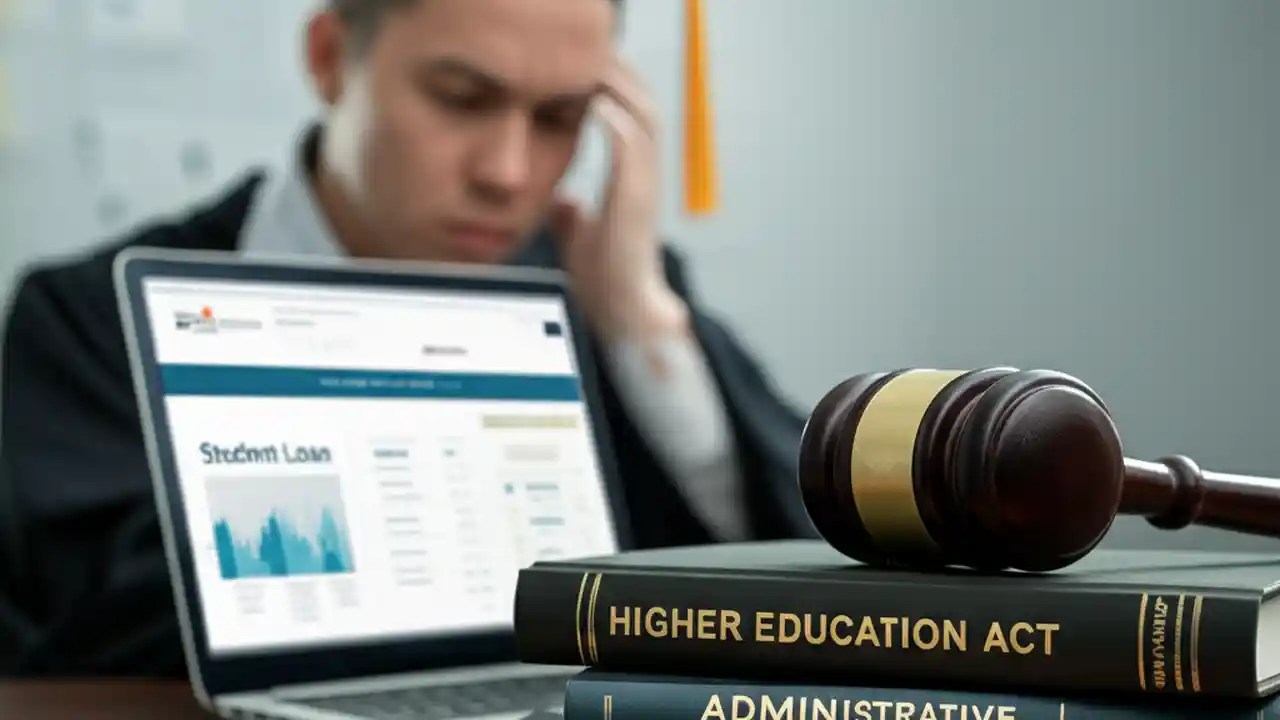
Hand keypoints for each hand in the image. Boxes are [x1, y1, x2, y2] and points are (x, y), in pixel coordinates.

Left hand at [551, 58, 689, 344]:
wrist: (621, 306)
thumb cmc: (604, 274)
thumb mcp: (581, 236)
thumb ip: (572, 215)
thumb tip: (559, 203)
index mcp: (633, 179)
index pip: (632, 117)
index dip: (615, 87)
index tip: (586, 67)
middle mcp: (645, 175)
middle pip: (643, 104)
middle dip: (620, 74)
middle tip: (592, 52)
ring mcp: (644, 185)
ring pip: (643, 118)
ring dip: (620, 89)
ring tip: (593, 66)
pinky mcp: (636, 199)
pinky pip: (631, 148)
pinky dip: (615, 122)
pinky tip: (595, 105)